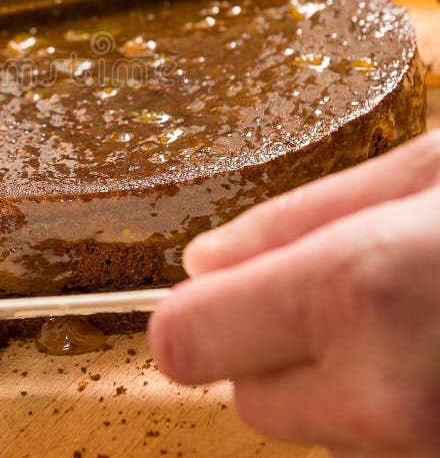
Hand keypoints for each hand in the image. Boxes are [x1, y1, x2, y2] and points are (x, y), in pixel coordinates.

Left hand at [148, 131, 439, 456]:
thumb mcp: (428, 172)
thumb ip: (297, 217)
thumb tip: (202, 263)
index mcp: (358, 292)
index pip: (187, 342)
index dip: (190, 315)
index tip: (208, 295)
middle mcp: (386, 396)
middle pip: (250, 397)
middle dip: (276, 347)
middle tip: (347, 293)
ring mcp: (424, 452)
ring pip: (317, 428)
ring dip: (339, 382)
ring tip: (411, 319)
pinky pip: (373, 446)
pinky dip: (383, 405)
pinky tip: (427, 352)